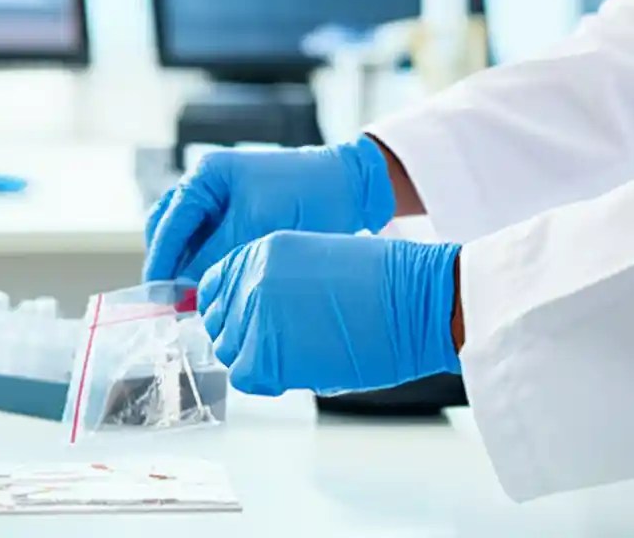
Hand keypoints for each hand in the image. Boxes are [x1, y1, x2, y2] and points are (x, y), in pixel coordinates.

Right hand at [143, 136, 396, 281]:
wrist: (353, 187)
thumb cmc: (308, 194)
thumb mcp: (255, 226)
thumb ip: (213, 256)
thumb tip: (181, 289)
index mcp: (206, 176)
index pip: (167, 222)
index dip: (159, 261)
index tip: (154, 295)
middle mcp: (208, 188)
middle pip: (168, 230)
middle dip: (166, 265)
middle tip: (166, 302)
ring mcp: (222, 204)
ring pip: (188, 242)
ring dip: (185, 269)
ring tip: (186, 302)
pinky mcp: (239, 221)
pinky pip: (209, 247)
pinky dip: (204, 267)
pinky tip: (208, 290)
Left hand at [197, 231, 460, 396]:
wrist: (419, 299)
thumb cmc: (386, 286)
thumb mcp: (316, 264)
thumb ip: (277, 285)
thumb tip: (256, 319)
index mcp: (263, 252)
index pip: (215, 288)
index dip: (227, 312)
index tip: (241, 326)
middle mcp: (252, 279)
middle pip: (219, 324)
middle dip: (244, 341)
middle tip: (279, 349)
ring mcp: (257, 314)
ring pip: (230, 352)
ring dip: (257, 361)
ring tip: (298, 357)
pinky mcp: (269, 351)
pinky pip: (246, 376)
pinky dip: (266, 381)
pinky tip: (298, 371)